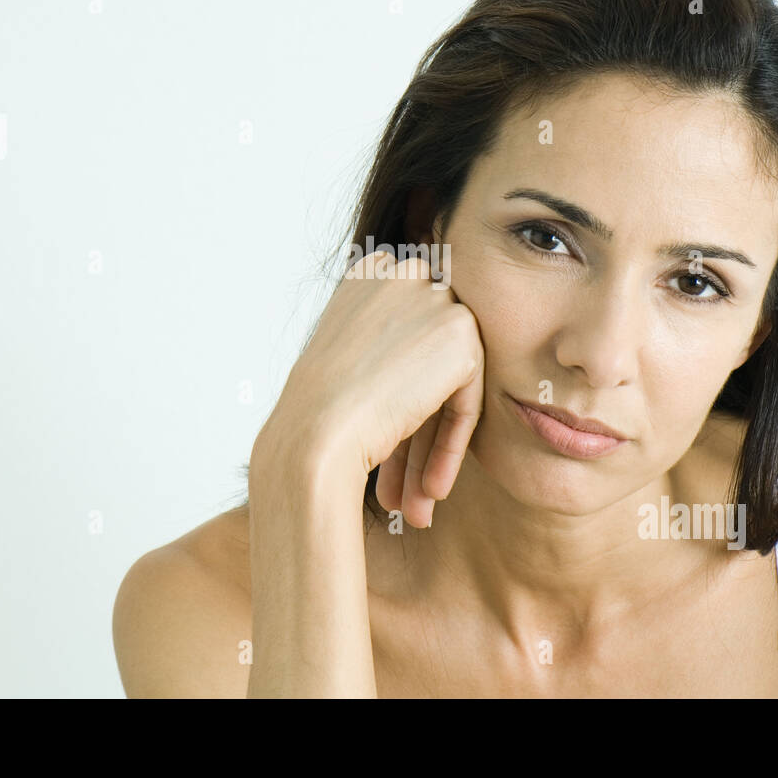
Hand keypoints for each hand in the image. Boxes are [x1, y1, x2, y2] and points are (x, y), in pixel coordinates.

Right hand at [255, 249, 484, 527]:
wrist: (313, 436)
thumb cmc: (310, 414)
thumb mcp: (346, 363)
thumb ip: (387, 352)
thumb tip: (423, 374)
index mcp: (369, 273)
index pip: (406, 338)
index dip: (400, 399)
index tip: (391, 451)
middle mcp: (403, 274)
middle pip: (429, 362)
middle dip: (416, 432)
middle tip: (402, 488)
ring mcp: (434, 299)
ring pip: (449, 385)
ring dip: (430, 450)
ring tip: (416, 504)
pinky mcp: (460, 333)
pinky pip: (466, 401)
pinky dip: (451, 447)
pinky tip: (432, 490)